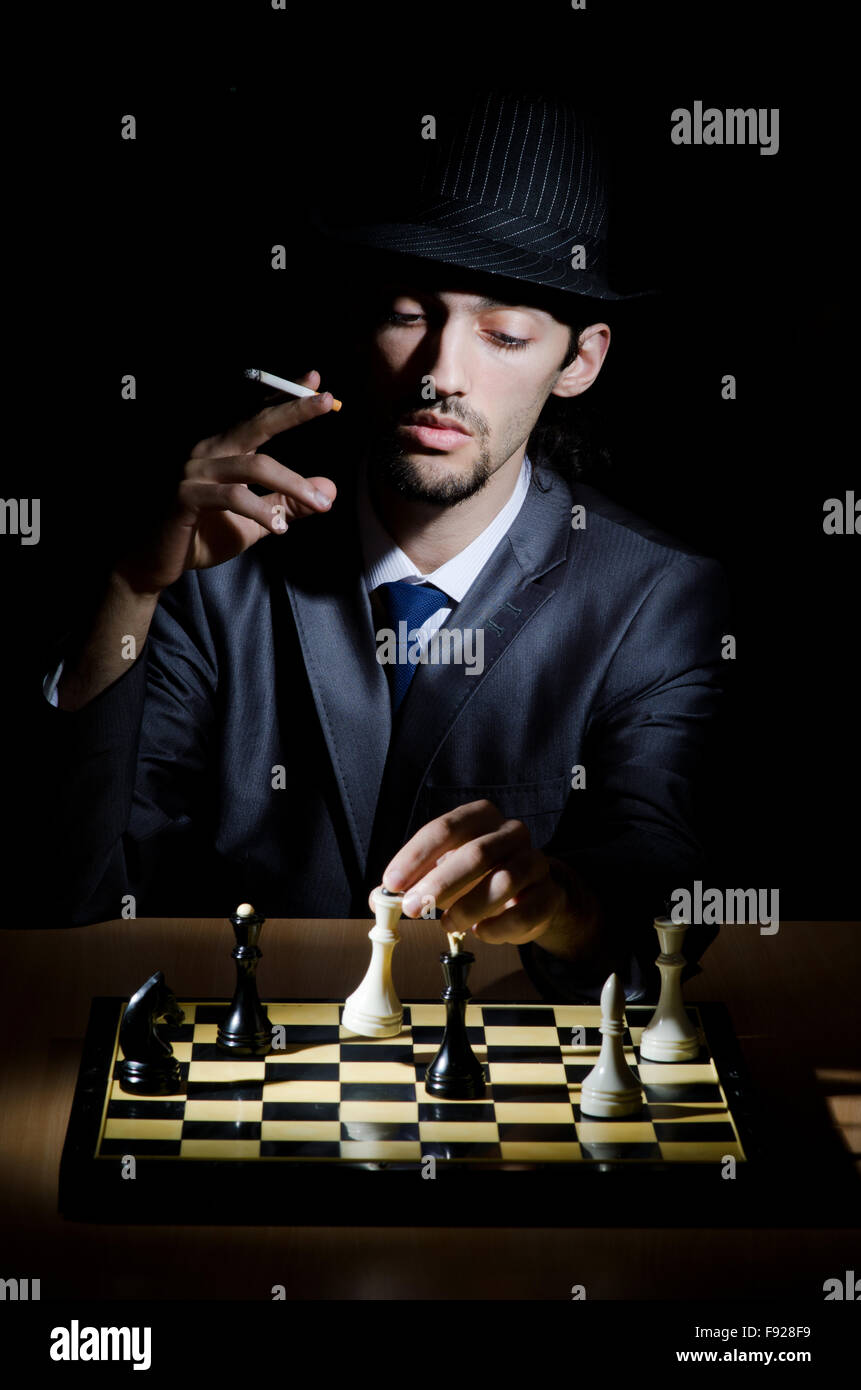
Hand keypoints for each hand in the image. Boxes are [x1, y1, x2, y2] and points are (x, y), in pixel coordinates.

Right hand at [115, 370, 337, 595]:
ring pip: (254, 466)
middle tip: (326, 402)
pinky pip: (232, 496)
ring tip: (321, 505)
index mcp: (224, 451)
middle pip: (256, 424)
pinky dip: (261, 511)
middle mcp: (208, 451)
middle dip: (292, 410)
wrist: (157, 563)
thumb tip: (330, 490)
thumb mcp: (256, 520)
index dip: (285, 397)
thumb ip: (287, 502)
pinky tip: (279, 528)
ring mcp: (195, 471)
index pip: (258, 417)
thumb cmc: (203, 535)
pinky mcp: (184, 496)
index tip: (316, 381)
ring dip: (293, 484)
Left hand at [381, 799, 601, 959]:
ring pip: (504, 880)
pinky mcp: (550, 893)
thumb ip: (411, 883)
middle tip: (412, 908)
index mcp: (480, 817)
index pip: (445, 828)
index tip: (392, 883)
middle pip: (477, 852)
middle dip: (440, 883)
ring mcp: (535, 861)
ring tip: (447, 923)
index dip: (416, 856)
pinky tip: (480, 933)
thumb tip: (377, 898)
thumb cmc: (479, 878)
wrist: (532, 894)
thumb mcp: (442, 873)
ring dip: (469, 906)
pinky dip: (498, 926)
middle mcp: (511, 832)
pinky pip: (525, 910)